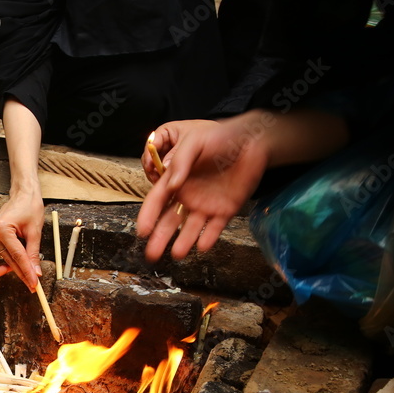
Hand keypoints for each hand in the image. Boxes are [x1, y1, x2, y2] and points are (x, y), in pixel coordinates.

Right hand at [0, 185, 44, 289]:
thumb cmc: (30, 207)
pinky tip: (4, 262)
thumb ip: (33, 254)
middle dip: (19, 273)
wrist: (23, 194)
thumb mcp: (35, 231)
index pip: (16, 256)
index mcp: (3, 229)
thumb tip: (35, 272)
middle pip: (4, 260)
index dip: (26, 272)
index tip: (34, 283)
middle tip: (31, 282)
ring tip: (14, 270)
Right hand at [138, 117, 268, 261]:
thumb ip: (180, 160)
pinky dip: (208, 238)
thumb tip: (171, 183)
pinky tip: (202, 246)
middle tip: (152, 255)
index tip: (142, 231)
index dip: (148, 216)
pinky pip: (215, 228)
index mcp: (176, 180)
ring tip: (178, 254)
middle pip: (169, 221)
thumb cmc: (219, 136)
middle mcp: (188, 196)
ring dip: (183, 242)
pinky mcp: (225, 210)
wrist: (251, 141)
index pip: (157, 201)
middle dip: (160, 238)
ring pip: (190, 229)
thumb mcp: (194, 141)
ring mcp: (206, 205)